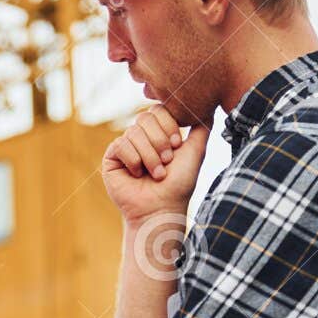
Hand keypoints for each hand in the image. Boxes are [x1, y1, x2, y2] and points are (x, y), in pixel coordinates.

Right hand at [102, 106, 209, 225]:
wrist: (161, 209)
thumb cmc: (179, 185)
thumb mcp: (196, 152)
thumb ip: (202, 128)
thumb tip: (206, 108)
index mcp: (158, 133)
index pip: (159, 110)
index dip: (169, 125)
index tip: (177, 146)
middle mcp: (141, 137)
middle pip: (145, 118)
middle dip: (159, 141)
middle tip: (166, 162)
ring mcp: (125, 147)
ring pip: (134, 132)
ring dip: (149, 156)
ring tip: (156, 174)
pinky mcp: (111, 158)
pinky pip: (121, 145)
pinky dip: (134, 161)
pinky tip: (136, 176)